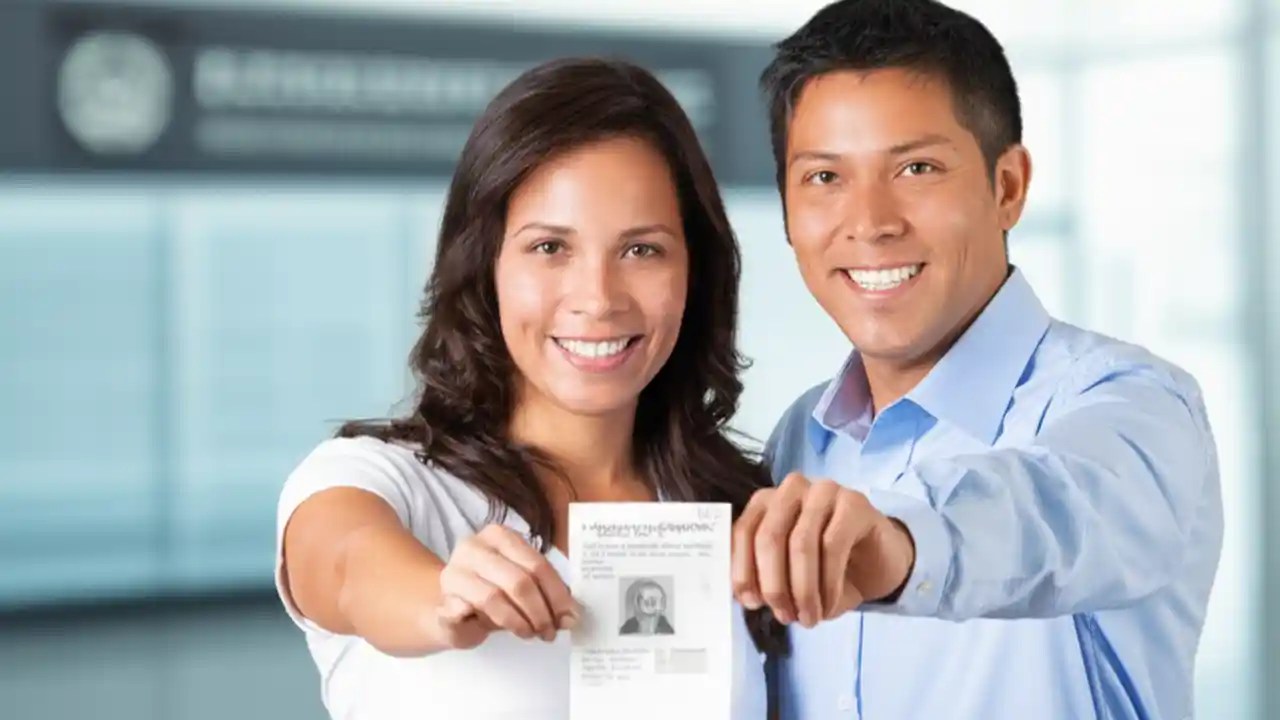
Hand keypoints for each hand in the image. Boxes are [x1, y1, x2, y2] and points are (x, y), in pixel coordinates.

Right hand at [433, 524, 579, 648]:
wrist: (452, 611)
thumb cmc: (493, 594)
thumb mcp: (521, 584)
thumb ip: (546, 592)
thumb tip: (571, 616)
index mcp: (499, 536)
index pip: (536, 564)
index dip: (557, 594)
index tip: (569, 618)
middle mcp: (473, 548)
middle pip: (518, 581)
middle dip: (540, 611)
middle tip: (550, 632)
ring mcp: (453, 573)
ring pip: (494, 598)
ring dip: (518, 622)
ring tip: (530, 634)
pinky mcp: (441, 601)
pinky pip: (464, 613)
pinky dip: (481, 623)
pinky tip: (492, 630)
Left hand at [731, 472, 914, 627]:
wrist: (876, 564)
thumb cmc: (824, 570)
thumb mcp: (787, 577)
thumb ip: (762, 579)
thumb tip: (744, 597)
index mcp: (766, 502)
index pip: (744, 532)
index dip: (743, 570)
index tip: (751, 604)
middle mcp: (791, 489)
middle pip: (770, 537)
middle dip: (774, 584)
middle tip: (784, 616)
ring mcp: (823, 491)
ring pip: (801, 544)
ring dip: (803, 590)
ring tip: (808, 619)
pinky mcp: (854, 503)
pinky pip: (833, 546)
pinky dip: (828, 584)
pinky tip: (828, 606)